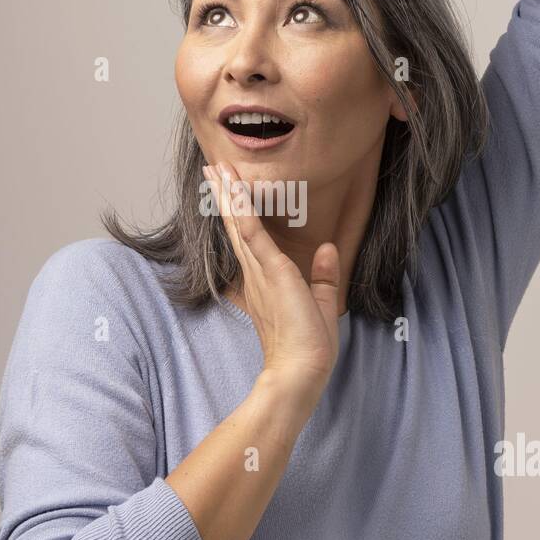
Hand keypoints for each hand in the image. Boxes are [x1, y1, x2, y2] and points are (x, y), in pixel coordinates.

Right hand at [203, 161, 340, 404]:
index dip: (238, 212)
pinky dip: (242, 210)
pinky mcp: (271, 270)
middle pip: (236, 225)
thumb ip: (323, 274)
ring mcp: (260, 271)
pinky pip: (251, 233)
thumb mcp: (322, 301)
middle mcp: (256, 273)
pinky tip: (233, 190)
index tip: (229, 189)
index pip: (249, 238)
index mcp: (265, 280)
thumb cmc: (309, 346)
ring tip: (216, 167)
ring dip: (228, 193)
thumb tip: (326, 248)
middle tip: (212, 167)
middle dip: (225, 195)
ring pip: (239, 223)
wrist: (302, 371)